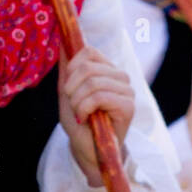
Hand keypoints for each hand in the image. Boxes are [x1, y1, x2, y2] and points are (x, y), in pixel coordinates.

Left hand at [59, 47, 134, 187]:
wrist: (87, 149)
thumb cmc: (79, 122)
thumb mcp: (67, 92)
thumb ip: (67, 68)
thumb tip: (63, 41)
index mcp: (108, 70)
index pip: (89, 51)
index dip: (72, 67)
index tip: (68, 87)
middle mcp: (120, 77)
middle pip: (88, 67)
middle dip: (71, 88)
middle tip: (73, 105)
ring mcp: (127, 91)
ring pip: (93, 82)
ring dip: (77, 101)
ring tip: (79, 113)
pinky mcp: (129, 106)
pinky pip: (100, 96)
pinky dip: (84, 108)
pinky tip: (85, 119)